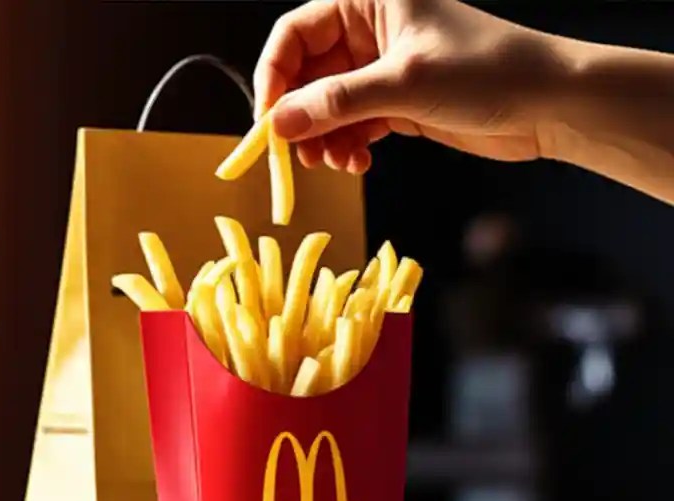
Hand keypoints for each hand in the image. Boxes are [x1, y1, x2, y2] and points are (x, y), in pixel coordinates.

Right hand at [255, 0, 568, 173]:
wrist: (551, 103)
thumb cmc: (485, 71)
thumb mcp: (402, 84)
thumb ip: (334, 103)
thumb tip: (276, 124)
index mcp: (367, 1)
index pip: (294, 34)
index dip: (274, 77)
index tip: (269, 122)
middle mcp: (369, 29)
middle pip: (305, 73)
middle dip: (300, 116)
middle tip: (299, 154)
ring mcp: (382, 67)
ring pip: (324, 104)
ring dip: (322, 137)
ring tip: (336, 163)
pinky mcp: (396, 100)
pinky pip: (349, 123)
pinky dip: (345, 145)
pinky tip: (357, 163)